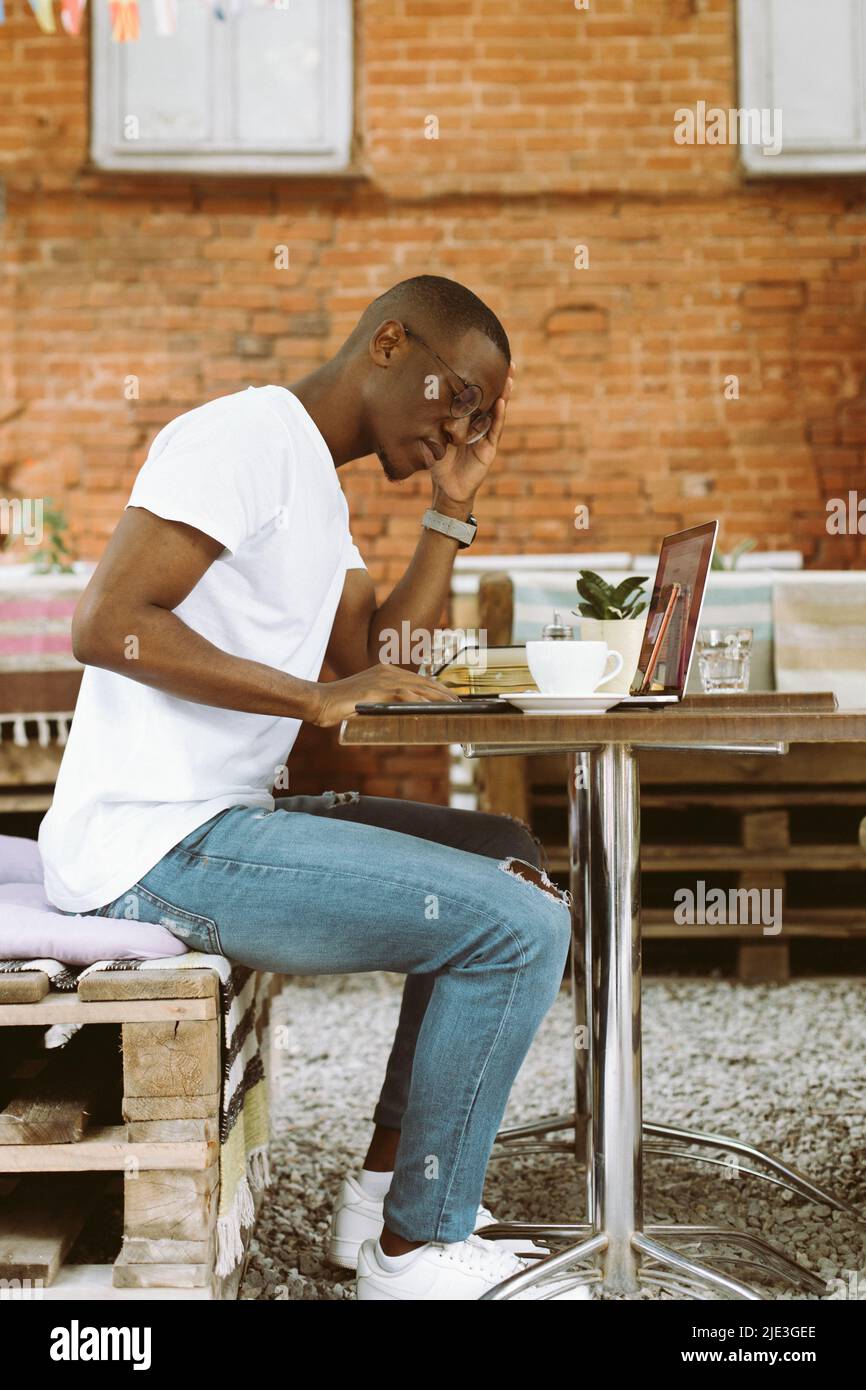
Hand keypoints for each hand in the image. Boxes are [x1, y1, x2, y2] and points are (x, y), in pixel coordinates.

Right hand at [311, 662, 458, 727]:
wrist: (320, 701)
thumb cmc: (340, 704)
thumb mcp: (368, 701)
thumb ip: (385, 703)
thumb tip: (404, 713)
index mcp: (384, 671)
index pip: (416, 679)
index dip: (435, 687)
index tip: (448, 696)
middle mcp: (385, 671)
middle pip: (421, 681)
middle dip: (441, 691)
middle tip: (458, 701)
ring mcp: (381, 679)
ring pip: (416, 687)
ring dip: (436, 697)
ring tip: (451, 705)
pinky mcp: (375, 690)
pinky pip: (402, 695)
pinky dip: (418, 702)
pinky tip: (429, 708)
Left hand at [429, 361, 514, 507]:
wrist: (447, 488)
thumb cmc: (439, 462)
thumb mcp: (433, 435)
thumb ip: (432, 419)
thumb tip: (419, 397)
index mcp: (467, 420)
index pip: (476, 395)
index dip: (483, 379)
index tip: (487, 358)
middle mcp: (479, 424)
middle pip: (492, 398)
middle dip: (501, 380)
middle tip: (508, 360)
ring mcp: (486, 435)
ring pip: (497, 411)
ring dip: (504, 394)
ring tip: (509, 376)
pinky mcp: (489, 448)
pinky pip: (494, 429)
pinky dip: (498, 415)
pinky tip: (501, 402)